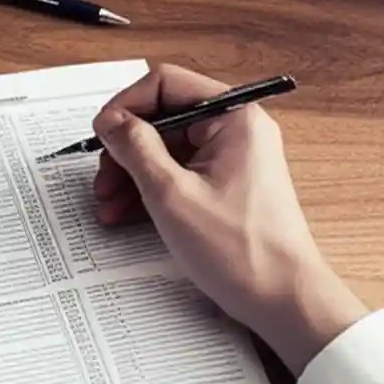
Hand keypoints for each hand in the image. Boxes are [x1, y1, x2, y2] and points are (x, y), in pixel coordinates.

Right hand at [93, 64, 366, 373]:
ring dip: (131, 174)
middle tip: (101, 182)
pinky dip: (151, 190)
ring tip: (108, 207)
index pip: (166, 84)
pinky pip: (179, 174)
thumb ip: (136, 149)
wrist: (283, 299)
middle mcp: (236, 130)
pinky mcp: (226, 186)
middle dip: (125, 150)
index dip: (126, 106)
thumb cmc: (240, 250)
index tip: (101, 135)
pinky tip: (126, 214)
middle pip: (163, 119)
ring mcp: (232, 159)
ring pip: (166, 150)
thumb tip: (110, 121)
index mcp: (233, 118)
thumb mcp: (171, 195)